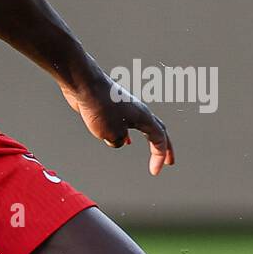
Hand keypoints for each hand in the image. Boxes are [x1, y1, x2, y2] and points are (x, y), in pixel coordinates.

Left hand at [60, 73, 174, 175]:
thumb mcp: (110, 133)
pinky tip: (124, 141)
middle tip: (170, 161)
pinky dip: (129, 133)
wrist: (82, 82)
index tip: (155, 171)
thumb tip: (117, 140)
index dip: (160, 156)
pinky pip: (126, 122)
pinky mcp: (110, 106)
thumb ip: (117, 142)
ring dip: (148, 138)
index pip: (159, 138)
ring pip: (141, 125)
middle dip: (165, 147)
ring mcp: (124, 106)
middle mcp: (137, 110)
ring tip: (152, 149)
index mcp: (143, 116)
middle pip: (157, 129)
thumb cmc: (98, 106)